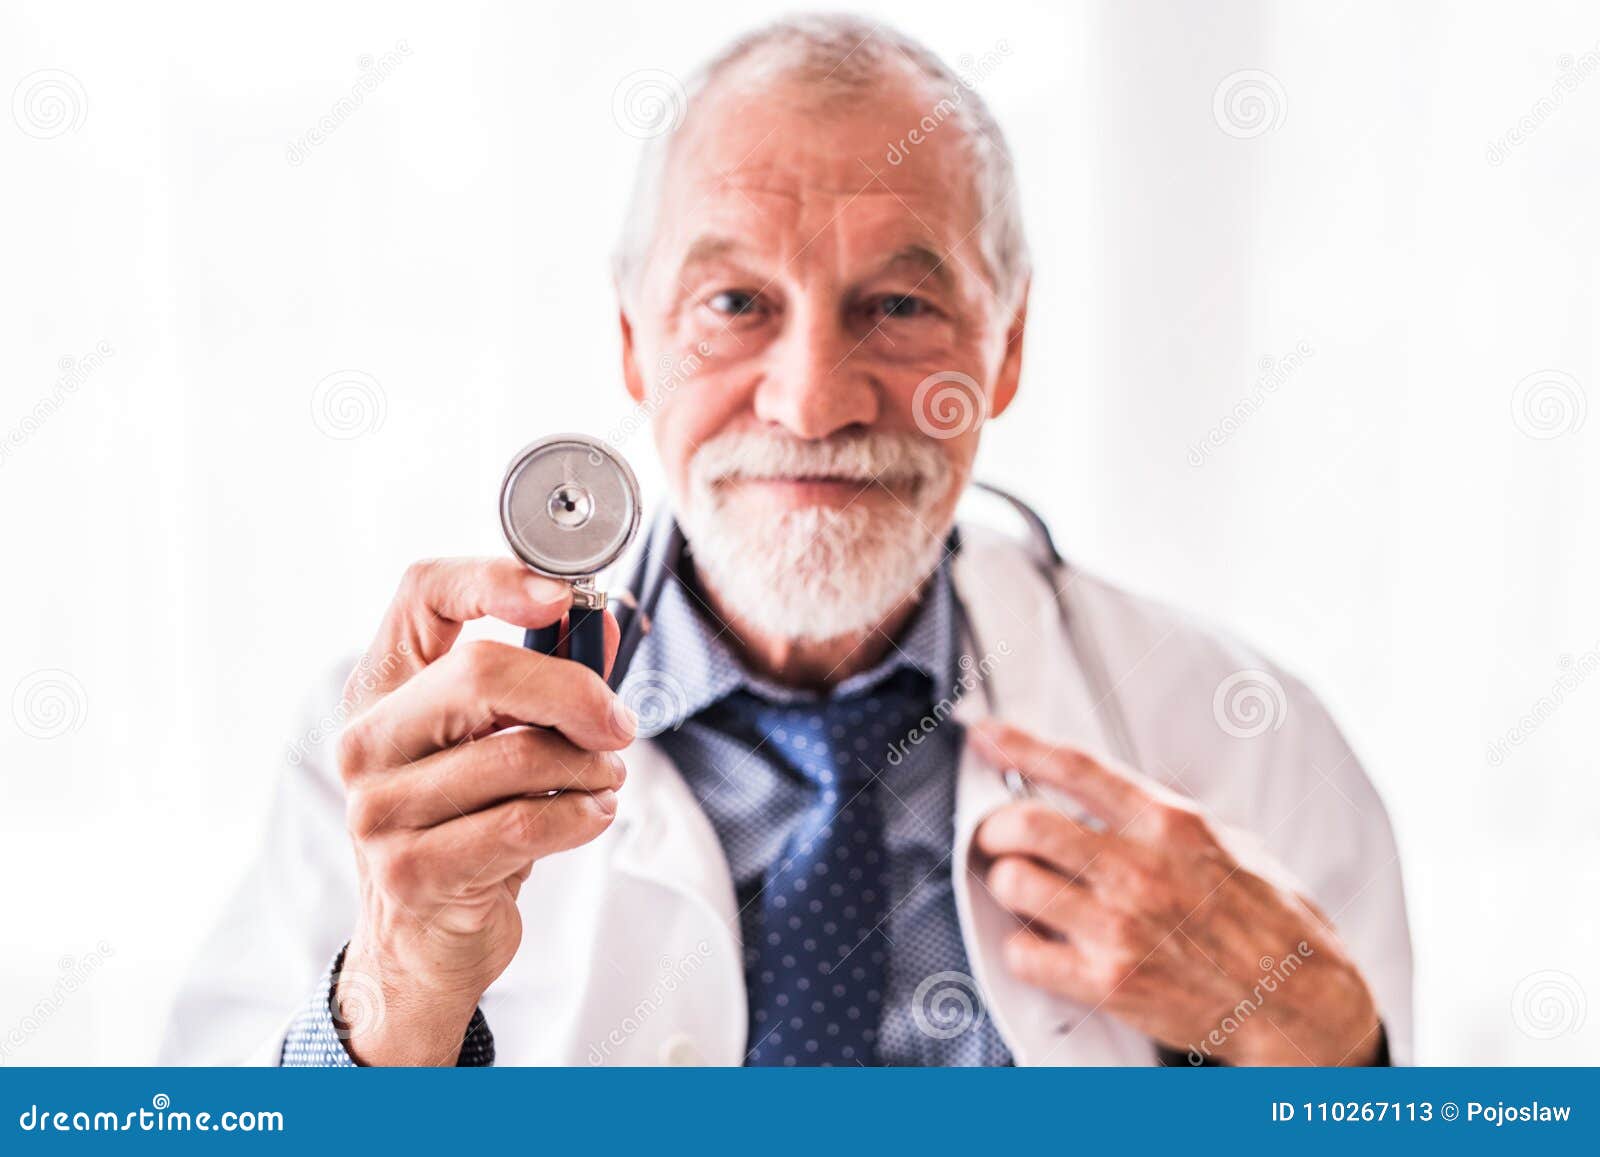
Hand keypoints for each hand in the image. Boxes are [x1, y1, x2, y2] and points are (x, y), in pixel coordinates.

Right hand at [332, 558, 635, 1064]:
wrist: (423, 941)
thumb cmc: (469, 825)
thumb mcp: (499, 741)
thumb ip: (546, 679)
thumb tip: (603, 624)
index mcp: (382, 687)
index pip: (422, 594)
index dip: (495, 580)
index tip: (561, 597)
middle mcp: (366, 740)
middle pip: (482, 672)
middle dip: (575, 694)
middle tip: (617, 723)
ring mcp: (378, 808)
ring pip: (518, 754)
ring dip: (589, 767)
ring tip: (602, 779)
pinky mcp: (412, 870)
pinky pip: (525, 822)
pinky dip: (581, 815)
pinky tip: (591, 814)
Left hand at [969, 720, 1381, 1065]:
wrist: (1304, 1005)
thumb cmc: (1274, 923)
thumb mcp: (1230, 842)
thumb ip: (1163, 818)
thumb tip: (1106, 795)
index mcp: (1170, 824)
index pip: (1076, 768)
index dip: (1020, 745)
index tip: (987, 738)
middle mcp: (1140, 870)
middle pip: (1025, 824)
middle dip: (997, 826)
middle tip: (998, 835)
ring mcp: (1120, 927)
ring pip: (1014, 883)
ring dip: (1009, 884)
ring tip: (1026, 889)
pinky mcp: (1109, 982)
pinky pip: (1024, 953)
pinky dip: (1023, 946)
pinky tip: (1044, 942)